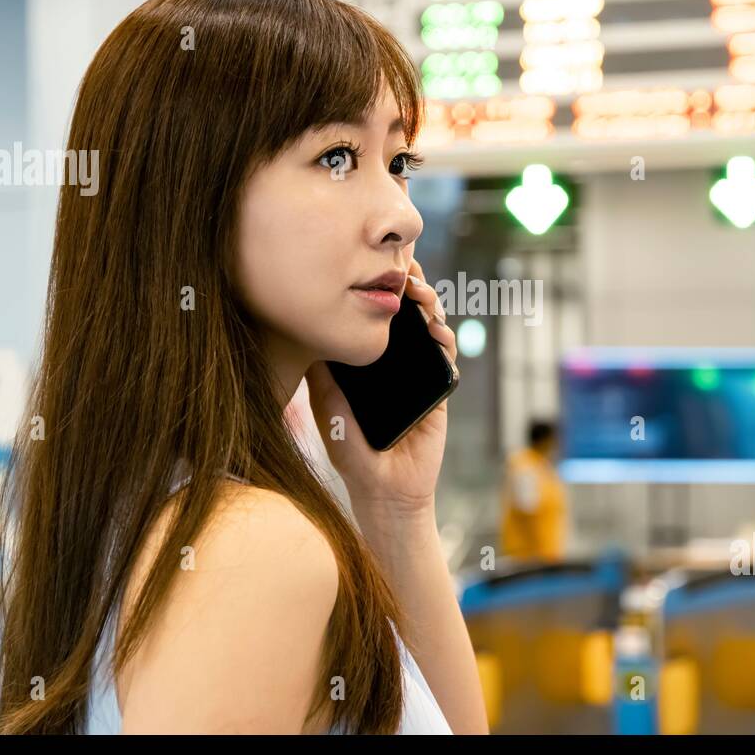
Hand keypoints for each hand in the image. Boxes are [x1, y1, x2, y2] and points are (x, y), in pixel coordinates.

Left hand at [305, 258, 456, 516]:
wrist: (384, 490)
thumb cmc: (352, 451)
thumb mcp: (327, 408)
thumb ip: (321, 375)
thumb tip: (308, 332)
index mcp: (368, 359)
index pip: (375, 313)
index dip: (379, 286)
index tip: (373, 264)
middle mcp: (395, 360)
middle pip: (406, 310)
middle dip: (409, 284)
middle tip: (405, 268)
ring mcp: (418, 371)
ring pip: (429, 325)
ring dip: (429, 304)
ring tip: (420, 293)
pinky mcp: (438, 388)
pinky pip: (445, 357)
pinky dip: (443, 338)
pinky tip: (435, 329)